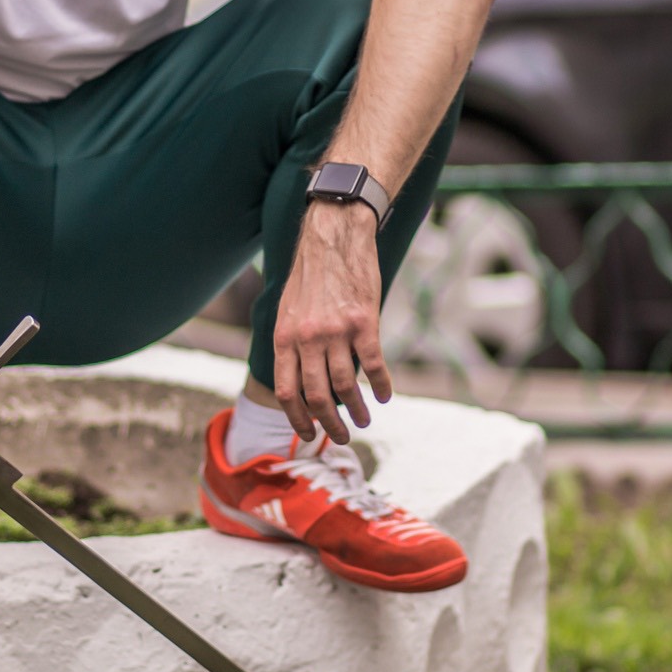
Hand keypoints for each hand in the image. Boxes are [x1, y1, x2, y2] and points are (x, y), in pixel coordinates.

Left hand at [272, 200, 391, 444]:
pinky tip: (387, 395)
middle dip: (331, 424)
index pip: (286, 392)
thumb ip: (291, 344)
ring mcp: (336, 331)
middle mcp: (308, 338)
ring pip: (348, 386)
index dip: (298, 419)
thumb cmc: (311, 273)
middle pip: (318, 396)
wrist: (334, 235)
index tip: (310, 433)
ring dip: (359, 410)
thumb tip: (297, 382)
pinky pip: (375, 364)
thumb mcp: (287, 309)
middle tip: (343, 436)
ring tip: (365, 420)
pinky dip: (382, 385)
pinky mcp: (364, 321)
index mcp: (284, 337)